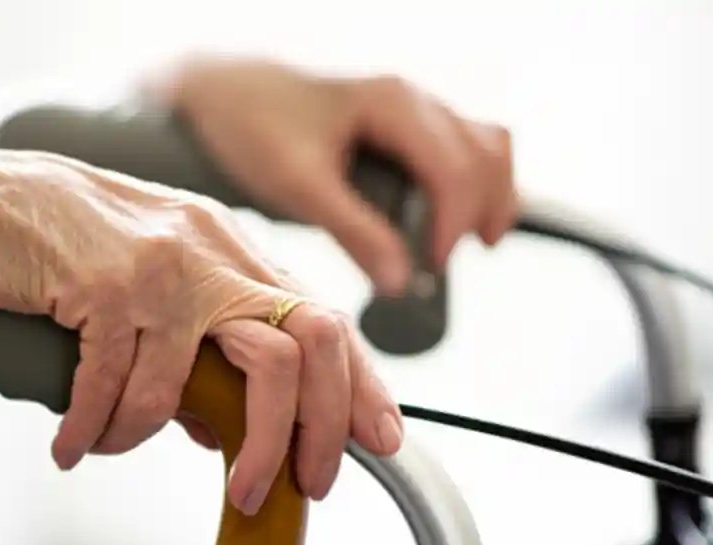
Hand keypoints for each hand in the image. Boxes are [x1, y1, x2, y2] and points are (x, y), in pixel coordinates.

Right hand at [0, 144, 403, 510]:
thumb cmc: (52, 244)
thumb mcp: (142, 282)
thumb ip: (193, 346)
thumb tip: (223, 428)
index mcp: (228, 247)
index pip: (323, 319)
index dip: (359, 387)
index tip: (378, 444)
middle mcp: (207, 249)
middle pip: (298, 350)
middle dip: (297, 434)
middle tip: (273, 490)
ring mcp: (157, 265)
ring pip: (199, 387)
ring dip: (157, 441)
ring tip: (113, 448)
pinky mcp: (101, 285)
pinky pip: (116, 389)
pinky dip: (95, 431)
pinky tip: (72, 445)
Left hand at [154, 56, 517, 295]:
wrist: (222, 94)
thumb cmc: (253, 128)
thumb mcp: (300, 187)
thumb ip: (355, 233)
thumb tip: (401, 283)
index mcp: (395, 103)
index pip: (456, 168)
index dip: (453, 225)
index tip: (432, 270)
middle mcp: (415, 98)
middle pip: (486, 156)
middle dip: (476, 216)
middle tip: (439, 267)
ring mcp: (416, 108)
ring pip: (488, 147)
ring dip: (490, 197)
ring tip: (467, 246)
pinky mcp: (408, 123)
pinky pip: (468, 147)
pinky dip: (476, 184)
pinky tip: (455, 222)